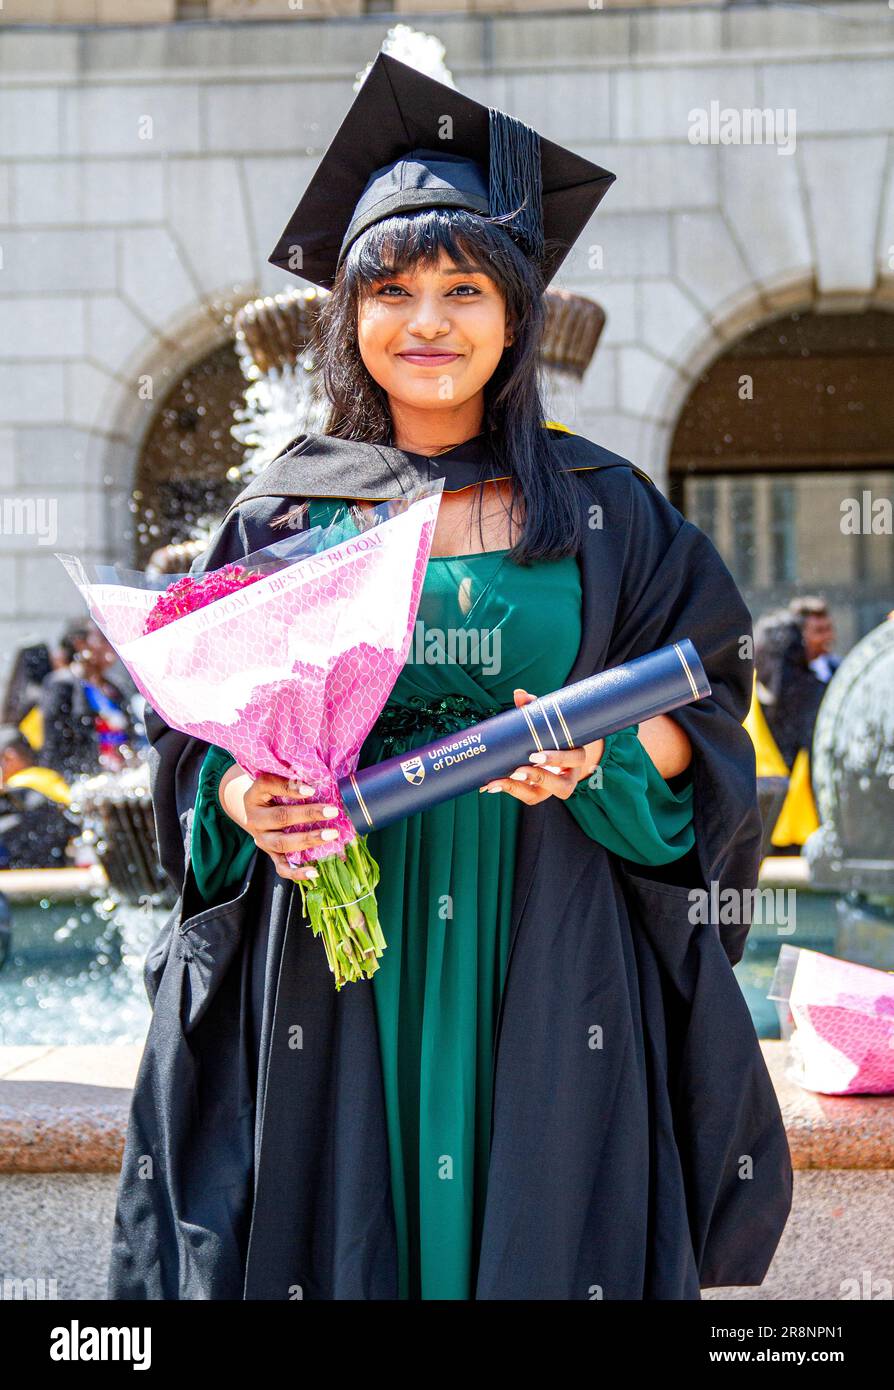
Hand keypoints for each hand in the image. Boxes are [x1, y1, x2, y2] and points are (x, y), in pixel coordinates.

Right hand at [218, 764, 339, 882]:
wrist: (255, 812)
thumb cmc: (272, 793)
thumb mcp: (275, 782)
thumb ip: (291, 780)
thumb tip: (319, 782)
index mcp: (254, 795)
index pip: (268, 785)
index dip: (289, 788)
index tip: (311, 789)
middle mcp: (255, 819)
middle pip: (281, 817)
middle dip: (308, 814)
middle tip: (332, 811)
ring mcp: (262, 839)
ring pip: (283, 843)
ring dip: (309, 839)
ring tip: (331, 834)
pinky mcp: (271, 855)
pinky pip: (282, 867)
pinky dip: (297, 872)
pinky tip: (314, 872)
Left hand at [478, 688, 605, 804]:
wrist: (557, 750)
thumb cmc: (553, 734)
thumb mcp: (548, 721)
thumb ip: (535, 708)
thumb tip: (519, 694)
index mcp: (576, 756)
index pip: (574, 759)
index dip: (557, 759)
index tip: (535, 755)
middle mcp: (568, 776)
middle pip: (561, 786)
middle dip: (538, 778)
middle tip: (518, 769)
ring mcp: (552, 788)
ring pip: (540, 796)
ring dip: (518, 789)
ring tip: (498, 781)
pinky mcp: (537, 793)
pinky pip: (524, 796)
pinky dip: (507, 790)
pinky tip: (490, 785)